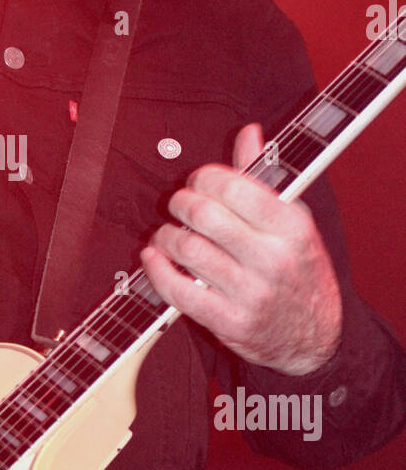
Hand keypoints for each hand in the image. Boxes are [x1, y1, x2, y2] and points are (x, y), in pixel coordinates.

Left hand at [140, 123, 342, 375]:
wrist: (314, 337)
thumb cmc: (298, 269)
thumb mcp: (293, 220)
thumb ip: (265, 177)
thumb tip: (249, 133)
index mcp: (292, 226)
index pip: (232, 185)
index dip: (202, 178)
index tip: (197, 183)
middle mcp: (273, 259)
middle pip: (203, 214)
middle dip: (180, 203)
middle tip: (178, 206)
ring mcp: (251, 293)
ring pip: (187, 249)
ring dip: (165, 236)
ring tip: (167, 235)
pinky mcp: (230, 322)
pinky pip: (178, 291)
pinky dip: (156, 270)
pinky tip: (154, 258)